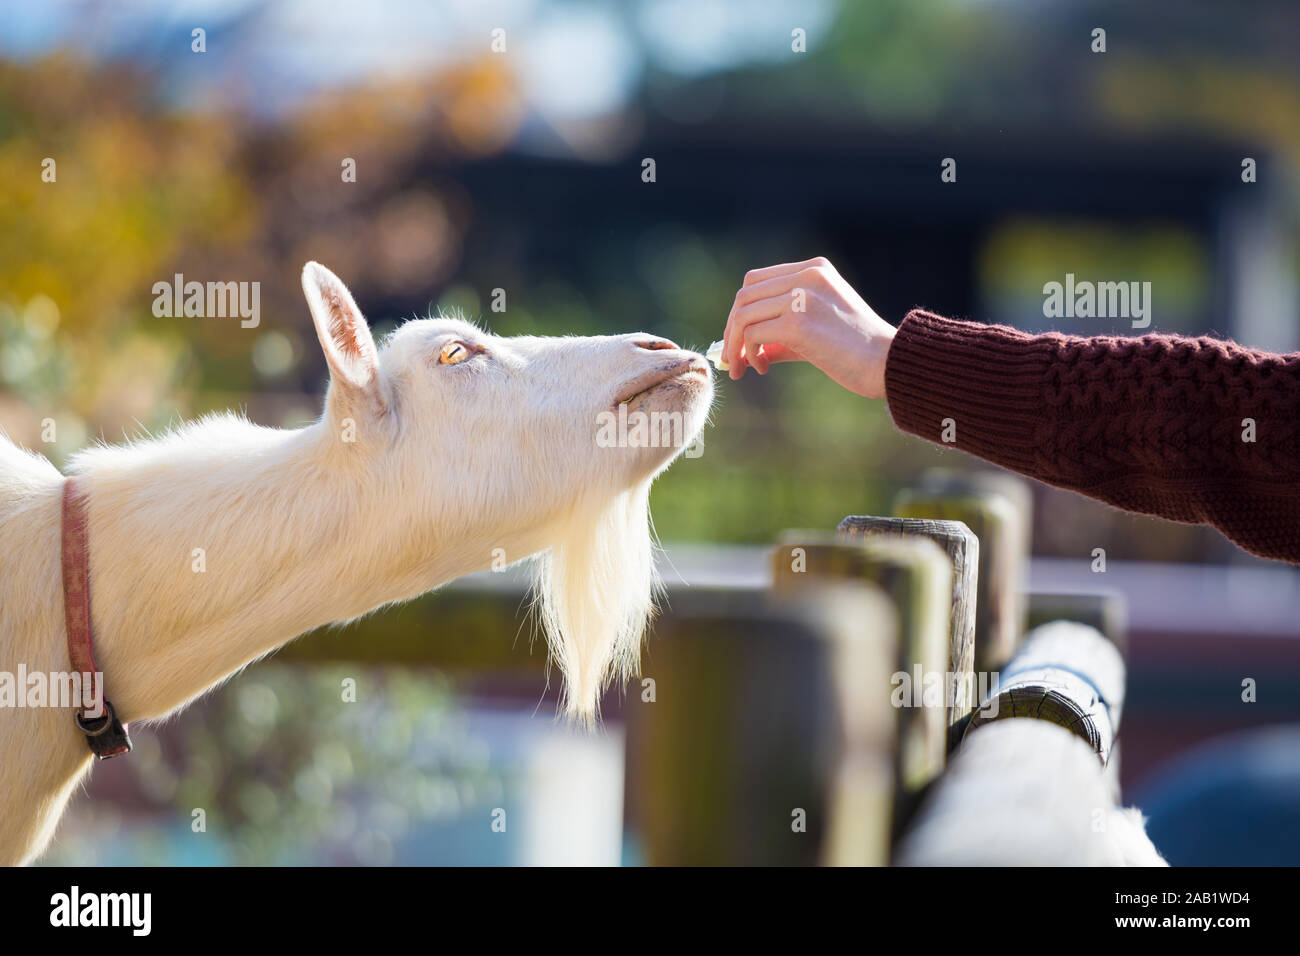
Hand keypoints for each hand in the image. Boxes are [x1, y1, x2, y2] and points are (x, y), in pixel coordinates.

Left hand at [721, 257, 896, 398]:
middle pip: (745, 295)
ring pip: (743, 314)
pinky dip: (748, 354)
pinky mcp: (798, 323)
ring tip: (742, 367)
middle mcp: (807, 276)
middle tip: (733, 358)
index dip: (741, 310)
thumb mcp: (815, 330)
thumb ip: (780, 332)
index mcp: (814, 270)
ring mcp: (802, 297)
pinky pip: (753, 334)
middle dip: (732, 329)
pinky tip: (761, 368)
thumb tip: (740, 348)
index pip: (757, 280)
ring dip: (735, 345)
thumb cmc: (857, 352)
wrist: (888, 363)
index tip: (738, 338)